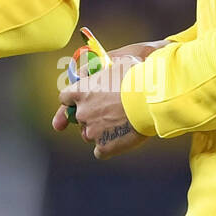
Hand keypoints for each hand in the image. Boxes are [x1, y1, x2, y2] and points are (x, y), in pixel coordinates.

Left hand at [52, 42, 154, 159]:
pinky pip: (100, 151)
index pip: (65, 98)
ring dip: (99, 132)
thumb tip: (106, 69)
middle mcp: (81, 112)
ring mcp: (91, 131)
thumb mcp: (117, 65)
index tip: (81, 101)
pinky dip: (109, 147)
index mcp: (80, 91)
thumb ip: (105, 71)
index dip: (74, 100)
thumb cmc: (135, 77)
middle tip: (109, 113)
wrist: (149, 99)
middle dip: (90, 116)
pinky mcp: (104, 146)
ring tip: (118, 126)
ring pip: (89, 135)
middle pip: (79, 118)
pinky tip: (120, 140)